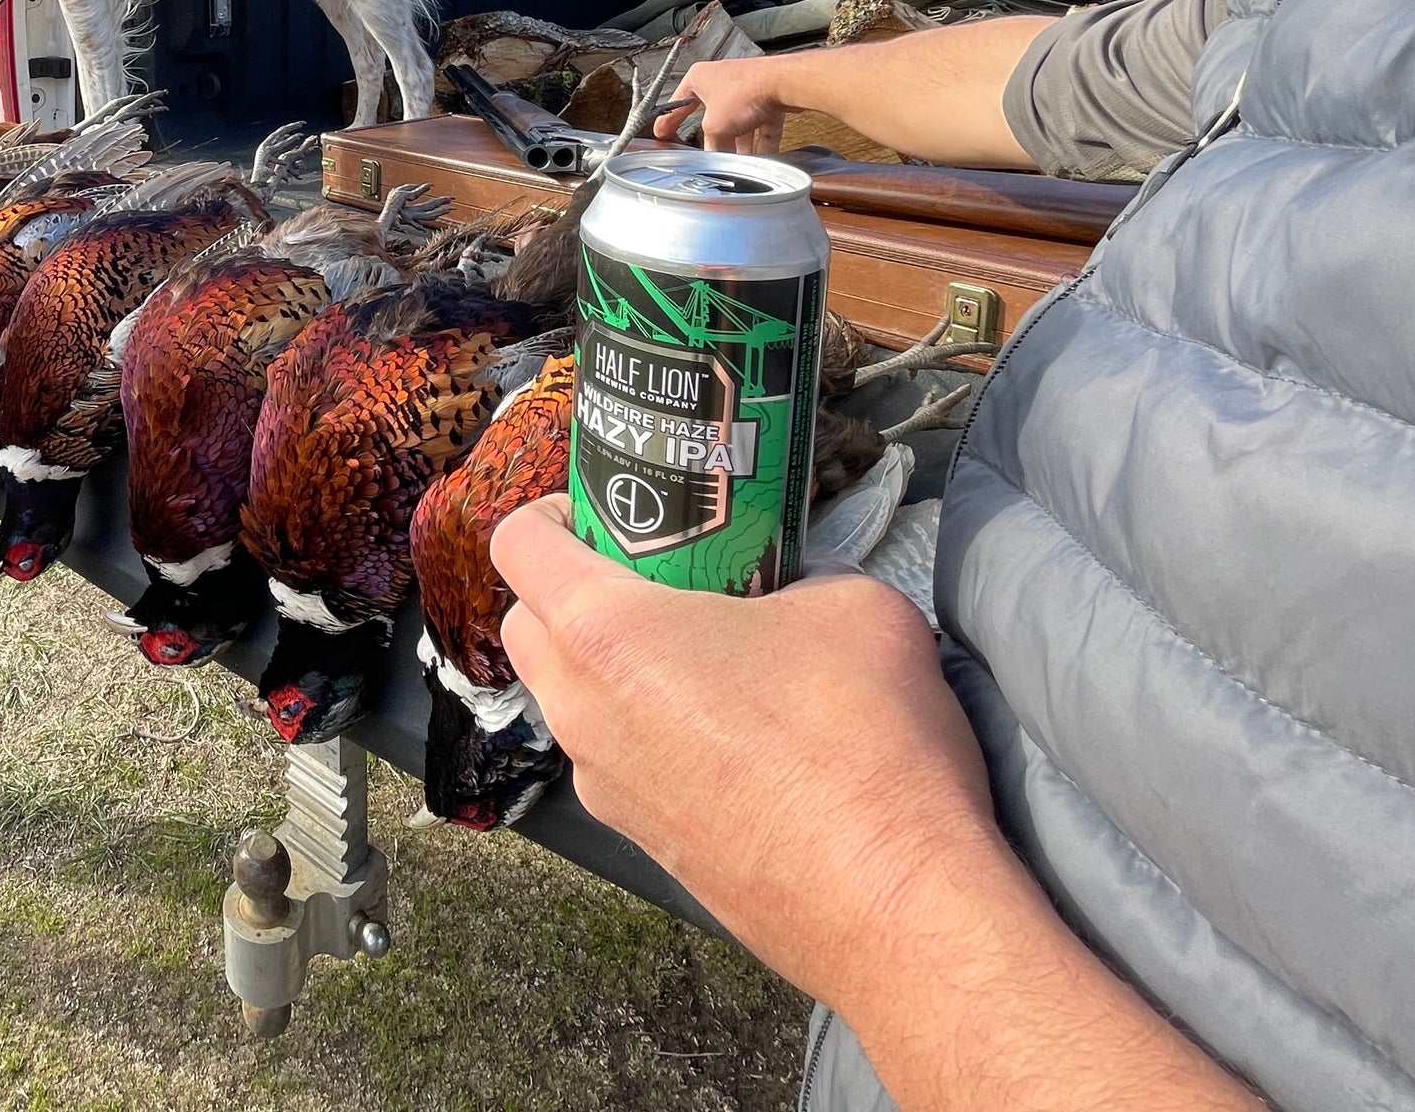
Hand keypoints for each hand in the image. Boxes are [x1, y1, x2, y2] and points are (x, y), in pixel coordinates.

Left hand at [496, 496, 988, 999]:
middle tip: (658, 579)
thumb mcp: (853, 604)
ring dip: (611, 670)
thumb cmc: (864, 744)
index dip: (552, 511)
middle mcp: (582, 711)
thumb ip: (802, 574)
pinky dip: (649, 735)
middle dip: (571, 592)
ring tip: (707, 660)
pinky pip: (618, 764)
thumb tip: (796, 586)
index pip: (517, 545)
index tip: (607, 510)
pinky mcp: (643, 843)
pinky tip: (735, 739)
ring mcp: (605, 787)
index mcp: (606, 634)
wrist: (896, 904)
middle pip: (528, 626)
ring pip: (571, 702)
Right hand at [650, 55, 793, 152]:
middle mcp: (722, 80)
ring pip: (738, 122)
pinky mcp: (766, 97)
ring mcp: (745, 88)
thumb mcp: (716, 126)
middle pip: (711, 116)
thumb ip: (711, 145)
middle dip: (714, 138)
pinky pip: (760, 124)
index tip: (663, 133)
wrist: (784, 82)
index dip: (669, 121)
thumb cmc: (745, 91)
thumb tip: (713, 159)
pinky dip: (760, 141)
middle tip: (706, 153)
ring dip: (740, 144)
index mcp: (700, 78)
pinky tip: (762, 158)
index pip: (678, 103)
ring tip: (739, 163)